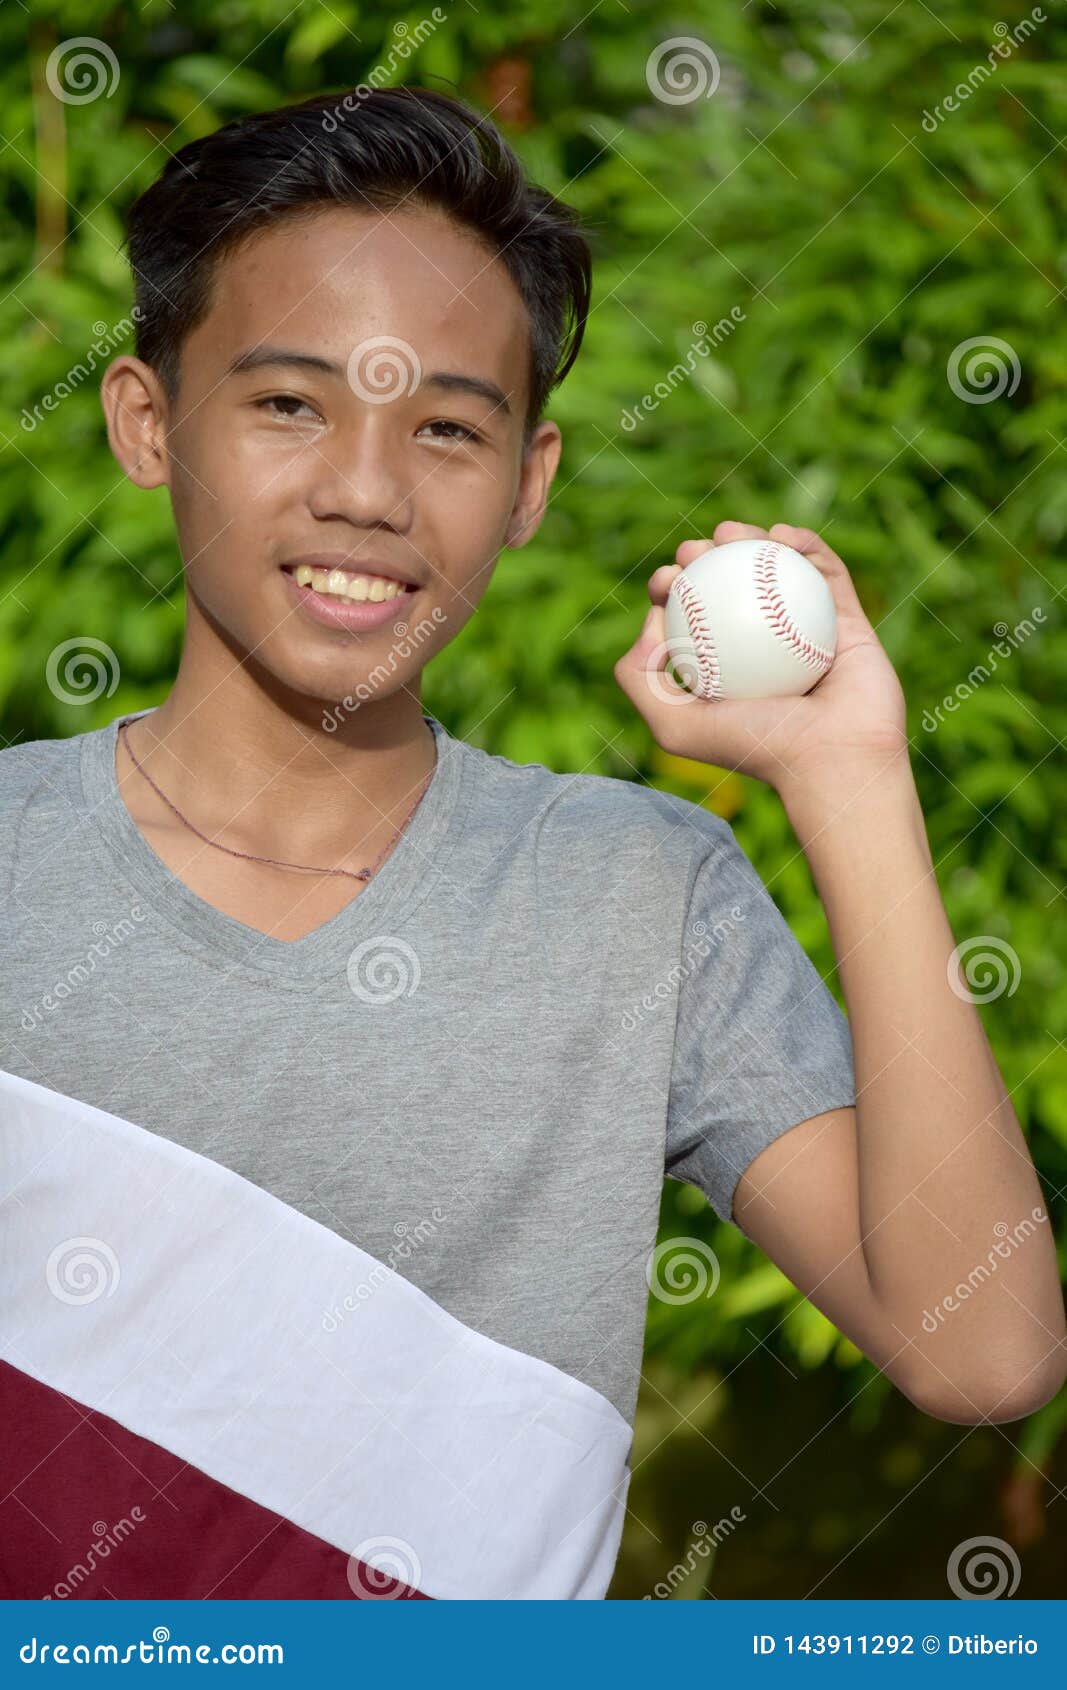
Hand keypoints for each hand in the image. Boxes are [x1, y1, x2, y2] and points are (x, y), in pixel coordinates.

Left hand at [613, 521, 908, 798]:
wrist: (836, 760)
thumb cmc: (757, 747)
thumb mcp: (672, 726)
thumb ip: (638, 678)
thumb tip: (650, 620)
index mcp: (727, 671)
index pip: (691, 616)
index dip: (671, 587)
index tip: (665, 580)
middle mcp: (765, 651)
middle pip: (730, 586)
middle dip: (705, 555)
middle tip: (695, 550)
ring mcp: (809, 633)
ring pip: (778, 572)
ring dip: (751, 538)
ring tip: (731, 532)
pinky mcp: (849, 622)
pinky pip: (827, 573)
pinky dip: (806, 545)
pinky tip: (780, 534)